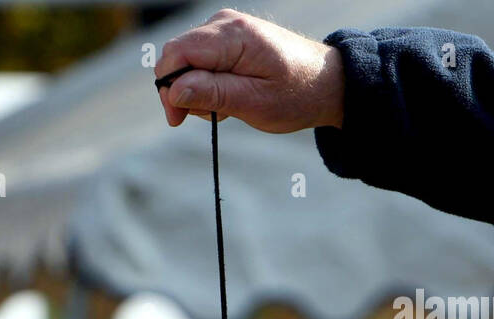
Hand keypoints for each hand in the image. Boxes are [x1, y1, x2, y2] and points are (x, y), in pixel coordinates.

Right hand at [156, 8, 344, 131]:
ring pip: (184, 61)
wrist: (325, 82)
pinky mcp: (226, 38)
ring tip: (228, 106)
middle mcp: (225, 23)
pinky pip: (198, 61)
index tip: (178, 119)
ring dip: (196, 90)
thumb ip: (212, 94)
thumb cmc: (296, 94)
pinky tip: (229, 94)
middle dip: (182, 91)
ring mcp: (225, 28)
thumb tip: (174, 91)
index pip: (176, 52)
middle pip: (176, 56)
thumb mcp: (254, 103)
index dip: (168, 87)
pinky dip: (205, 83)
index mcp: (234, 35)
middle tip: (211, 115)